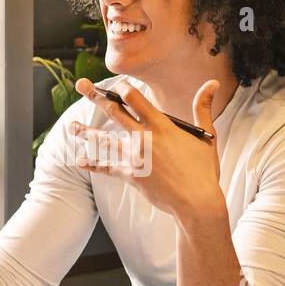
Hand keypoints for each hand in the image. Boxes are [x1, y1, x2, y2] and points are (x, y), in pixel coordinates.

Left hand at [69, 77, 222, 220]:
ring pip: (104, 141)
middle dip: (95, 96)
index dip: (123, 88)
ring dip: (86, 133)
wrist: (197, 202)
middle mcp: (144, 138)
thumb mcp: (206, 136)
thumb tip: (212, 83)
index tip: (116, 84)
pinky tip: (80, 161)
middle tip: (80, 85)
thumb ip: (203, 108)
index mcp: (162, 126)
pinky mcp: (131, 176)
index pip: (135, 98)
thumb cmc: (203, 170)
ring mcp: (135, 158)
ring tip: (71, 127)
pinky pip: (107, 168)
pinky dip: (93, 165)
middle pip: (114, 112)